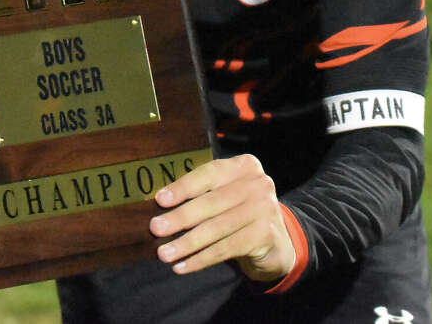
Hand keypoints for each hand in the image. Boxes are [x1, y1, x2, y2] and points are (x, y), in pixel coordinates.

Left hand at [149, 154, 295, 282]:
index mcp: (244, 166)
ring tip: (164, 253)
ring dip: (187, 243)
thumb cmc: (238, 211)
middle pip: (211, 202)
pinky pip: (226, 249)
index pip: (208, 174)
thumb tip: (160, 202)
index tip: (160, 200)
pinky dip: (201, 258)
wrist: (275, 242)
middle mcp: (258, 184)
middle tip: (156, 228)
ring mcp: (265, 210)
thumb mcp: (223, 194)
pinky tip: (183, 265)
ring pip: (217, 228)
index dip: (182, 187)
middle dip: (180, 217)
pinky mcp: (267, 236)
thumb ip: (200, 192)